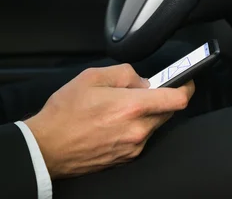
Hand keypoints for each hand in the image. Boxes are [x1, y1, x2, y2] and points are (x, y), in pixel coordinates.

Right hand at [25, 64, 194, 178]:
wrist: (46, 148)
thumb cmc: (65, 112)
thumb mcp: (92, 77)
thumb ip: (125, 74)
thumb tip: (143, 81)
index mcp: (132, 107)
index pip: (177, 99)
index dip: (186, 87)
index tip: (186, 80)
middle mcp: (137, 130)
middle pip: (168, 112)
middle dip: (161, 99)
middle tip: (142, 92)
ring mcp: (133, 147)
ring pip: (154, 125)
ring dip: (146, 114)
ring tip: (119, 109)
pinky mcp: (126, 158)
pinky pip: (141, 138)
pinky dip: (135, 128)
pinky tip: (113, 124)